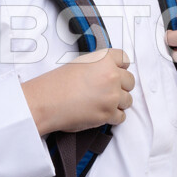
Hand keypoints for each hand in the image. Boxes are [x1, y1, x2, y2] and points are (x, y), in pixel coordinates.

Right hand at [20, 47, 134, 134]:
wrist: (46, 102)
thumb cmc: (56, 84)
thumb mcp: (79, 63)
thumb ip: (99, 65)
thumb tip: (111, 70)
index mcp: (104, 59)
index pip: (125, 59)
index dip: (121, 67)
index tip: (118, 71)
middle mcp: (111, 75)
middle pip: (130, 81)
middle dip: (121, 86)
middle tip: (107, 90)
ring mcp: (112, 96)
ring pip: (128, 100)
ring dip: (118, 103)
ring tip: (102, 103)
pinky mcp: (108, 114)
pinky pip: (121, 116)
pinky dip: (113, 117)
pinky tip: (101, 113)